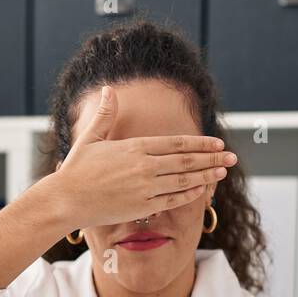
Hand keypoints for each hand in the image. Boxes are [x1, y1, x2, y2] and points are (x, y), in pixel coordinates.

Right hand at [49, 85, 236, 228]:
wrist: (65, 200)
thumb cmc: (76, 170)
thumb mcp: (91, 138)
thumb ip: (105, 114)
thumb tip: (108, 89)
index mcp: (135, 147)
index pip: (177, 143)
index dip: (201, 143)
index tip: (218, 143)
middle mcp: (145, 167)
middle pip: (187, 160)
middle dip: (212, 159)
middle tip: (232, 158)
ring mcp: (145, 188)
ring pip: (184, 180)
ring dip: (207, 176)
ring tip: (223, 173)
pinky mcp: (142, 207)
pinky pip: (173, 200)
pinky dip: (189, 194)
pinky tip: (201, 190)